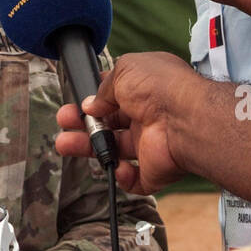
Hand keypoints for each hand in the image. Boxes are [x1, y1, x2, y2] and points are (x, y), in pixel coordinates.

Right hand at [54, 52, 198, 194]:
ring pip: (115, 151)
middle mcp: (147, 115)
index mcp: (144, 89)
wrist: (186, 118)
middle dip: (83, 125)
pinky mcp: (155, 169)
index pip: (114, 96)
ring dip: (90, 149)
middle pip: (109, 124)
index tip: (77, 102)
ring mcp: (151, 144)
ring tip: (66, 144)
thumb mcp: (125, 70)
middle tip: (64, 123)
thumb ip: (105, 87)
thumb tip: (92, 104)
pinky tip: (115, 166)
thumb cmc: (160, 88)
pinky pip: (135, 179)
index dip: (94, 99)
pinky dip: (122, 176)